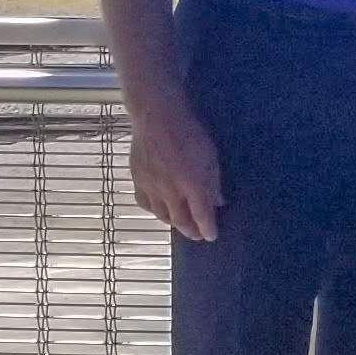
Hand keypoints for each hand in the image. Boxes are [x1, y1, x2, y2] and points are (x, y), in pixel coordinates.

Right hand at [128, 102, 223, 241]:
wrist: (158, 119)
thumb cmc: (190, 134)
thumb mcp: (211, 158)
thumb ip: (213, 182)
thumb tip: (218, 201)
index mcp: (193, 185)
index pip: (202, 217)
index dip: (207, 229)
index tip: (211, 236)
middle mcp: (171, 191)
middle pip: (180, 221)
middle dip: (191, 231)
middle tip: (197, 236)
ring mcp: (152, 187)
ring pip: (161, 215)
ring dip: (173, 223)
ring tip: (181, 225)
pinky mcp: (138, 180)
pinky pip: (145, 203)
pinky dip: (154, 211)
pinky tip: (160, 210)